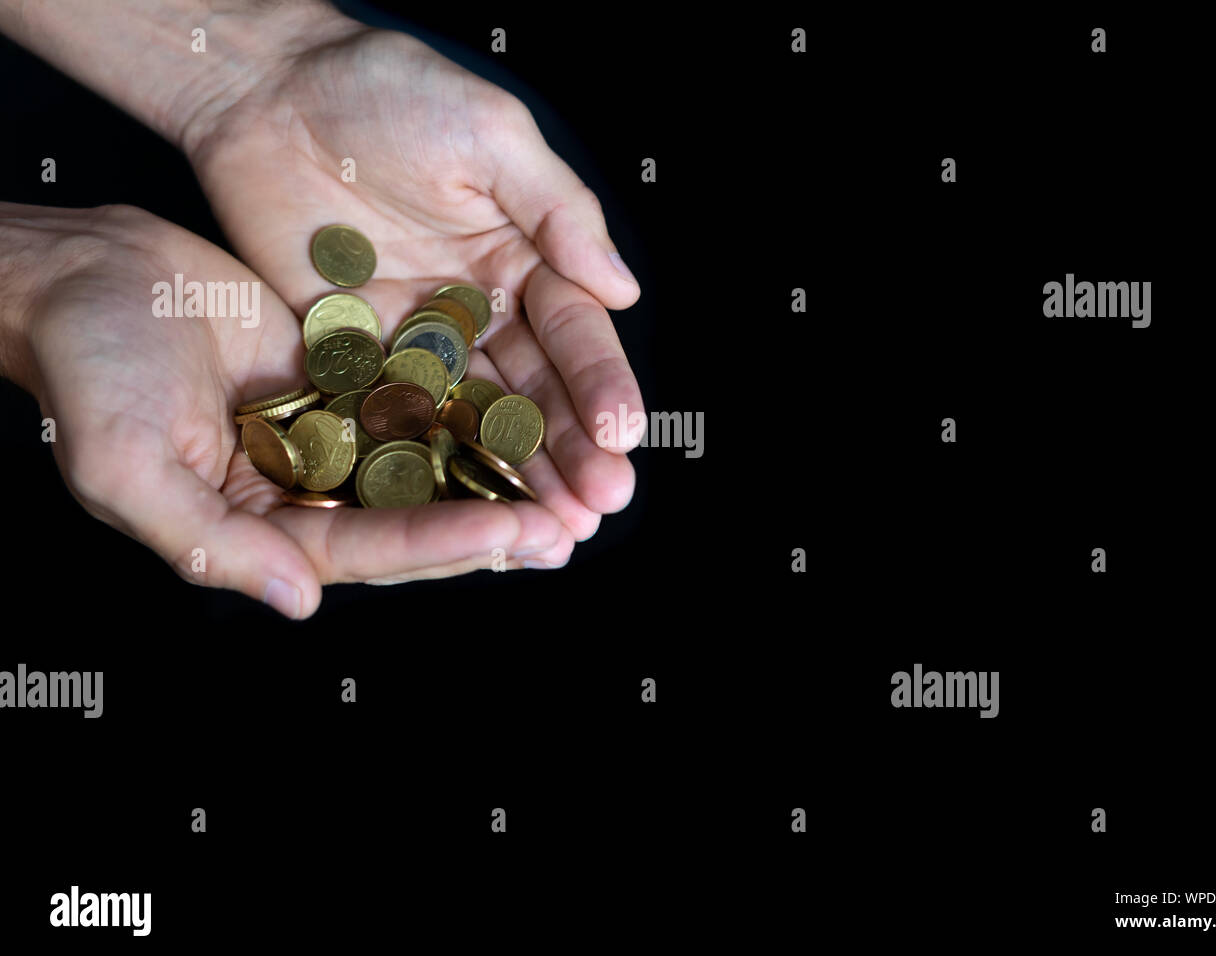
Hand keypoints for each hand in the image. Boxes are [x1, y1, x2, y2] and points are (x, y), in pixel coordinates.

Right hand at [1, 203, 570, 617]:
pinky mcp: (346, 383)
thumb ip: (209, 544)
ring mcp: (329, 437)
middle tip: (567, 526)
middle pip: (410, 518)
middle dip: (487, 524)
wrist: (89, 276)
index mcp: (257, 530)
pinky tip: (522, 417)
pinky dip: (464, 414)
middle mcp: (302, 493)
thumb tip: (299, 603)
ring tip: (567, 487)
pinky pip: (414, 404)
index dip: (436, 542)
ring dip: (492, 479)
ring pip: (424, 468)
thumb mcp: (128, 468)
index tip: (511, 532)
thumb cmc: (88, 372)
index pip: (361, 548)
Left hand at [179, 12, 645, 541]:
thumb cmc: (389, 93)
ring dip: (515, 474)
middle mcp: (482, 309)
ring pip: (475, 419)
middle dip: (570, 450)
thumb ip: (557, 213)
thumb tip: (623, 290)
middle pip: (534, 393)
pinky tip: (460, 507)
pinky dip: (429, 463)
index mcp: (526, 258)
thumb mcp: (489, 137)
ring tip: (551, 529)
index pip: (574, 334)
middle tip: (598, 507)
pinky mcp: (358, 358)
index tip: (622, 436)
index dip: (600, 386)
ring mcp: (420, 340)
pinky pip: (398, 417)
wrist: (268, 92)